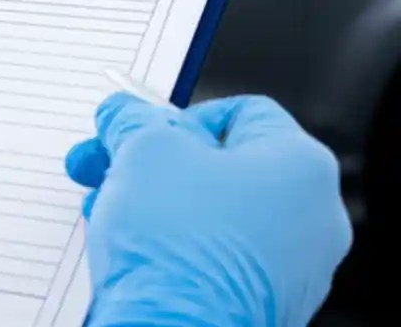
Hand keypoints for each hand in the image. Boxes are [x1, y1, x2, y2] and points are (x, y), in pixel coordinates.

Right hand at [66, 93, 350, 326]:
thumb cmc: (178, 246)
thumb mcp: (143, 150)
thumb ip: (133, 121)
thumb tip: (124, 115)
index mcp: (302, 166)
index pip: (242, 112)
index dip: (179, 114)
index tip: (139, 127)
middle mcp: (312, 217)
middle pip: (221, 166)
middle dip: (153, 161)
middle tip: (107, 163)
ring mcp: (293, 268)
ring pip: (213, 213)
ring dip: (155, 202)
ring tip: (106, 208)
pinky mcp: (265, 304)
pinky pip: (215, 258)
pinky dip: (173, 246)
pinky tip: (129, 247)